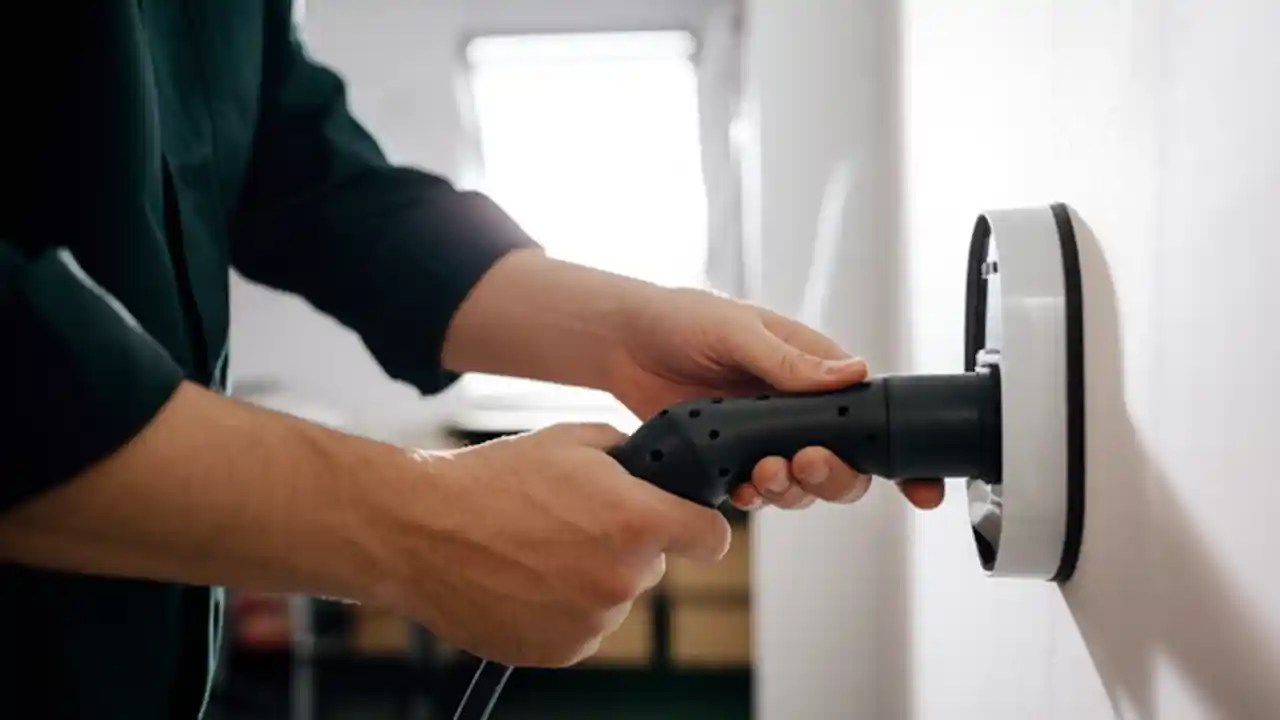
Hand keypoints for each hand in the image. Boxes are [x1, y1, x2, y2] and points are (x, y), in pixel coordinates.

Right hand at [378, 422, 729, 666]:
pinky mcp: (562, 651)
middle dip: (628, 546)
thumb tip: (652, 468)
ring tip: (537, 550)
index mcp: (637, 524)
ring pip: (614, 597)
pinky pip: (582, 627)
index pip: (711, 539)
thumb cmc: (490, 481)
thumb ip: (628, 454)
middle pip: (654, 566)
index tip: (682, 523)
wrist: (420, 531)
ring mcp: (593, 622)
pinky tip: (526, 579)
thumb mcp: (571, 440)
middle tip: (575, 524)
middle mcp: (623, 580)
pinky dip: (563, 609)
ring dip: (592, 578)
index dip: (697, 526)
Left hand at [608, 287, 943, 511]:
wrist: (624, 344)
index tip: (920, 488)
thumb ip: (789, 359)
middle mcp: (798, 408)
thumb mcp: (736, 329)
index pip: (870, 413)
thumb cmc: (681, 319)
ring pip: (805, 485)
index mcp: (815, 369)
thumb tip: (850, 373)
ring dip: (792, 489)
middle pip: (846, 463)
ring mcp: (766, 438)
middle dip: (835, 475)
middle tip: (804, 464)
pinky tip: (739, 488)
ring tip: (763, 472)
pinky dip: (755, 498)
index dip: (900, 454)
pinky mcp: (733, 459)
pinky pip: (759, 493)